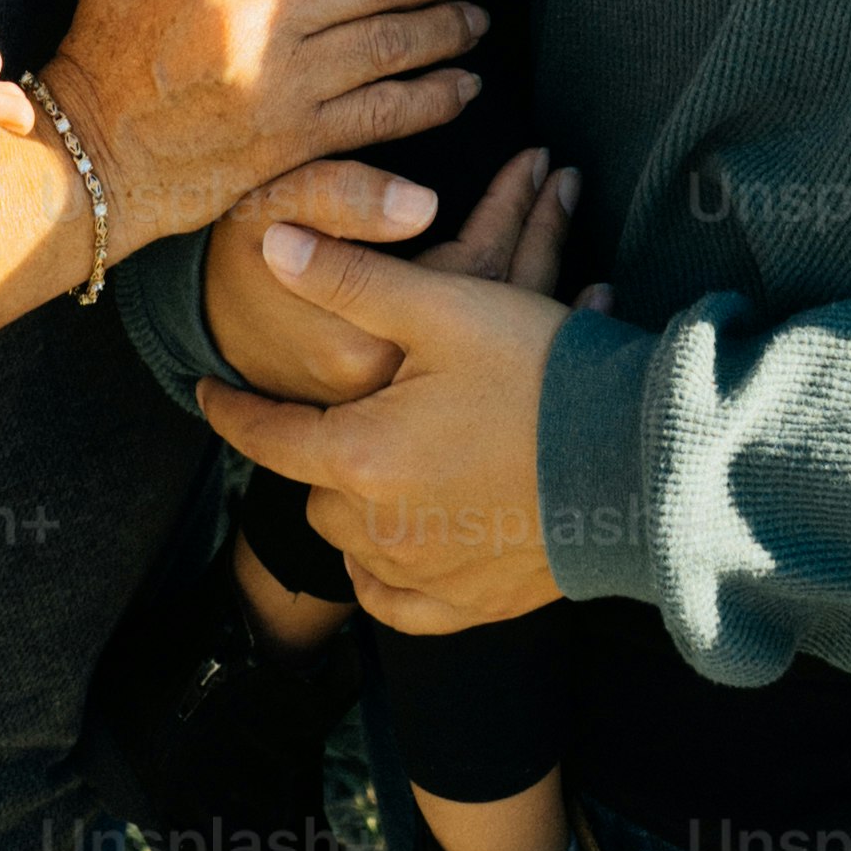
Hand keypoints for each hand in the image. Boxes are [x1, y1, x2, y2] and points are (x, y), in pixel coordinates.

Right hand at [39, 0, 488, 262]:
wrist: (90, 150)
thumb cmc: (109, 41)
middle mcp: (260, 11)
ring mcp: (281, 78)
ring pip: (393, 40)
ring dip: (448, 27)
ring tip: (471, 20)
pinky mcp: (295, 138)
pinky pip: (385, 110)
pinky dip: (435, 96)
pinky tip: (460, 85)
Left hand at [198, 231, 569, 634]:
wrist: (640, 462)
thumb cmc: (541, 376)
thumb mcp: (441, 308)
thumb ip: (348, 279)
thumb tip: (269, 246)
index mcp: (359, 456)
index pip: (266, 437)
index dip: (232, 410)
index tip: (209, 391)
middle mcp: (379, 529)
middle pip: (315, 487)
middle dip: (320, 451)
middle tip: (346, 416)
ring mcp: (425, 575)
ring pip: (353, 543)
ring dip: (355, 506)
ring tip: (382, 466)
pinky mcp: (470, 604)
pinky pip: (397, 601)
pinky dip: (388, 571)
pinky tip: (402, 541)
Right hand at [204, 141, 577, 407]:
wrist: (215, 335)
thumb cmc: (240, 269)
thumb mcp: (269, 216)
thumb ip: (337, 202)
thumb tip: (422, 205)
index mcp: (369, 349)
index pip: (467, 268)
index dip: (507, 208)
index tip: (535, 160)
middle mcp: (403, 396)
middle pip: (496, 302)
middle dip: (537, 227)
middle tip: (563, 174)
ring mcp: (418, 415)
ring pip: (504, 334)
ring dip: (544, 263)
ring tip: (569, 209)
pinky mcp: (427, 415)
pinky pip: (502, 369)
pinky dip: (546, 320)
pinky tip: (583, 294)